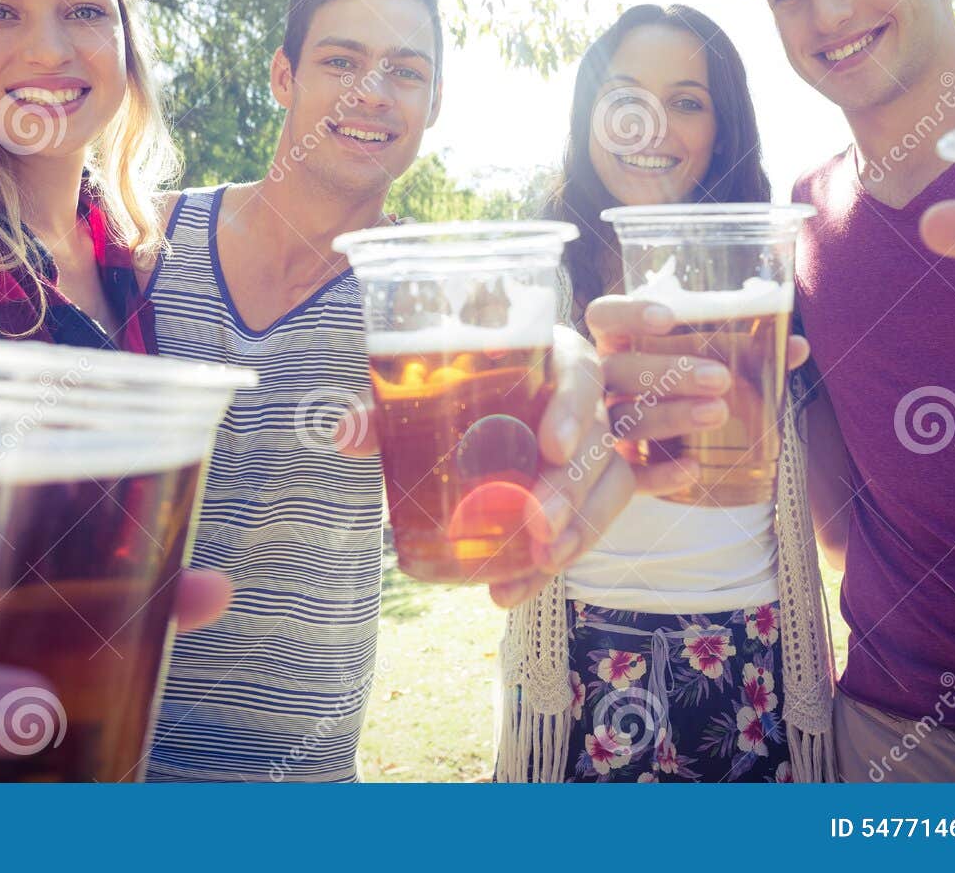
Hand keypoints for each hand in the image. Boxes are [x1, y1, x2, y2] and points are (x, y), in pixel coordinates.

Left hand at [337, 325, 636, 607]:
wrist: (483, 411)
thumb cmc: (459, 391)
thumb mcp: (428, 392)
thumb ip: (388, 410)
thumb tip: (343, 434)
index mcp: (555, 361)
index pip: (582, 374)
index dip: (574, 409)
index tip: (551, 447)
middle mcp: (587, 403)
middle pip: (599, 443)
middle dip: (573, 490)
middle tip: (539, 525)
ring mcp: (596, 449)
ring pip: (610, 488)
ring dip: (580, 531)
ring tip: (544, 563)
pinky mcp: (591, 493)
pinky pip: (588, 528)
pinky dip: (549, 566)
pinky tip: (510, 592)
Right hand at [585, 295, 810, 495]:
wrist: (654, 450)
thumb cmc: (682, 389)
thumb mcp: (707, 364)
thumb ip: (745, 352)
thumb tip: (796, 346)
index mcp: (617, 342)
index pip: (605, 316)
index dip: (629, 314)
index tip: (668, 319)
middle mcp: (599, 381)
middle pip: (618, 369)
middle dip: (668, 373)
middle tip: (721, 379)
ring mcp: (597, 425)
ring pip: (622, 419)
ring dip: (671, 416)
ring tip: (719, 414)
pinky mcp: (609, 468)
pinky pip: (627, 473)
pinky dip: (659, 473)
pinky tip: (693, 469)